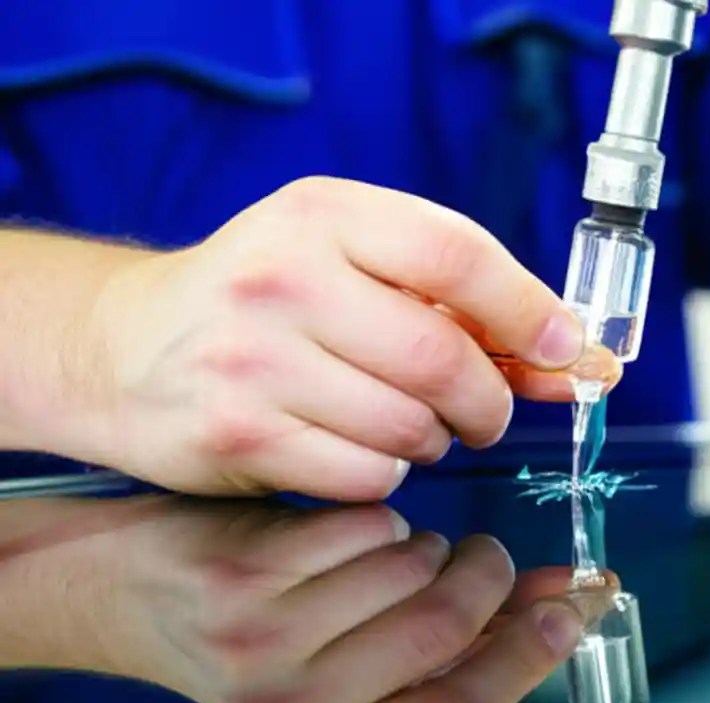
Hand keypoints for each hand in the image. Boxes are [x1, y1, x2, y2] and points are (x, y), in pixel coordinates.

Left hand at [81, 499, 584, 702]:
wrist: (119, 596)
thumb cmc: (254, 635)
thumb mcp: (354, 666)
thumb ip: (454, 645)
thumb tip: (562, 602)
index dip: (534, 651)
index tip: (581, 596)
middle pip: (445, 631)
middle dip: (485, 579)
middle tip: (485, 556)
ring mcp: (268, 645)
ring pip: (410, 568)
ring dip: (422, 547)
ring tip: (394, 554)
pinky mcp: (246, 577)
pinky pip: (364, 526)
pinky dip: (372, 520)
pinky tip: (342, 537)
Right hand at [89, 177, 616, 499]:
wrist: (127, 348)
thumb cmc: (267, 302)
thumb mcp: (352, 266)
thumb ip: (460, 305)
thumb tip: (576, 358)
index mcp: (325, 215)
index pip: (456, 254)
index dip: (527, 309)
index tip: (564, 348)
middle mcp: (284, 277)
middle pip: (440, 356)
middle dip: (489, 400)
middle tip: (487, 413)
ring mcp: (254, 358)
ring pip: (408, 425)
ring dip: (435, 439)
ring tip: (412, 426)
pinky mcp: (237, 432)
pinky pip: (365, 475)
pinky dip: (387, 474)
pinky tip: (362, 450)